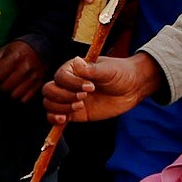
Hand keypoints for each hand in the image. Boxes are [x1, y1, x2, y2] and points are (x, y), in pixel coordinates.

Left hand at [0, 39, 49, 104]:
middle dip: (0, 86)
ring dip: (9, 93)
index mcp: (14, 57)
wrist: (40, 47)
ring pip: (14, 95)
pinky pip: (25, 99)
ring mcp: (33, 77)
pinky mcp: (38, 84)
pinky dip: (19, 97)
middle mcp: (25, 68)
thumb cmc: (20, 49)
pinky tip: (18, 90)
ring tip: (9, 86)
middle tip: (1, 82)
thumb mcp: (4, 51)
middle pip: (5, 87)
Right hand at [45, 51, 160, 123]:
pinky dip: (55, 119)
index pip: (60, 76)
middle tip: (84, 98)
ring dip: (60, 108)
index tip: (91, 87)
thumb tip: (77, 61)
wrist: (132, 88)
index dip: (71, 84)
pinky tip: (65, 119)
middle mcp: (68, 83)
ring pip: (49, 103)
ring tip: (79, 107)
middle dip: (63, 96)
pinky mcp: (74, 113)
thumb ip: (92, 69)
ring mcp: (70, 99)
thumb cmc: (120, 74)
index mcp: (73, 69)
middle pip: (49, 90)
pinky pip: (56, 117)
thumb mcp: (108, 70)